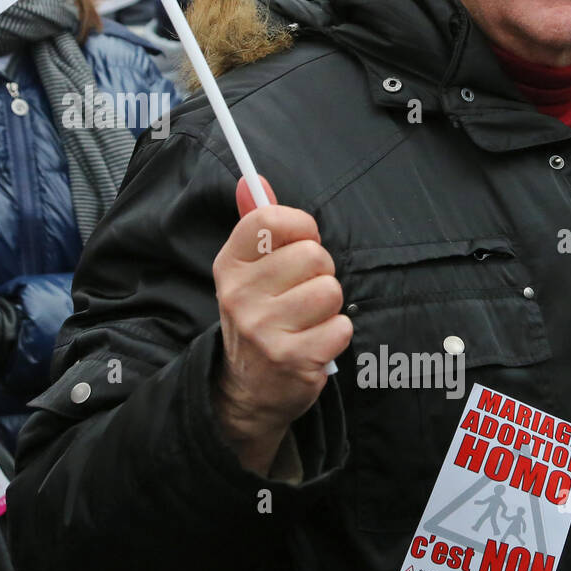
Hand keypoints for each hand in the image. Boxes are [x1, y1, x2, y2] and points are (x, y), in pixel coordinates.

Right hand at [211, 175, 351, 473]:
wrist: (248, 390)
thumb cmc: (258, 316)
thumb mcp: (246, 271)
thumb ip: (254, 223)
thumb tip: (251, 179)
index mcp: (229, 265)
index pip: (271, 219)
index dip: (301, 227)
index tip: (300, 243)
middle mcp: (240, 295)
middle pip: (313, 255)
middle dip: (320, 273)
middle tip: (302, 293)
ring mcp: (264, 329)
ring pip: (331, 291)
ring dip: (329, 307)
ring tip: (308, 320)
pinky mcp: (293, 358)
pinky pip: (342, 327)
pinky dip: (336, 335)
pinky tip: (315, 343)